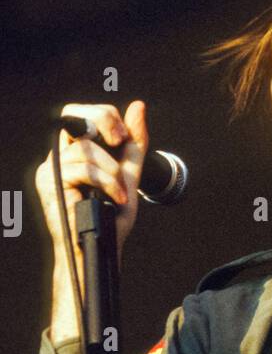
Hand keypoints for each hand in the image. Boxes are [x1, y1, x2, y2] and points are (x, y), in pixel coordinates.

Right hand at [35, 100, 148, 276]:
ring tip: (120, 193)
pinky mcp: (51, 183)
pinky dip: (107, 183)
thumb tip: (138, 106)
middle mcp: (59, 157)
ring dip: (112, 171)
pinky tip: (115, 198)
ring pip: (86, 149)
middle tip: (120, 142)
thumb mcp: (130, 172)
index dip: (104, 116)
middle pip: (74, 116)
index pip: (81, 113)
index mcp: (74, 152)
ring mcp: (52, 169)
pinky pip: (84, 169)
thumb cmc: (111, 216)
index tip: (123, 137)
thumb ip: (134, 142)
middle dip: (103, 122)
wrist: (102, 247)